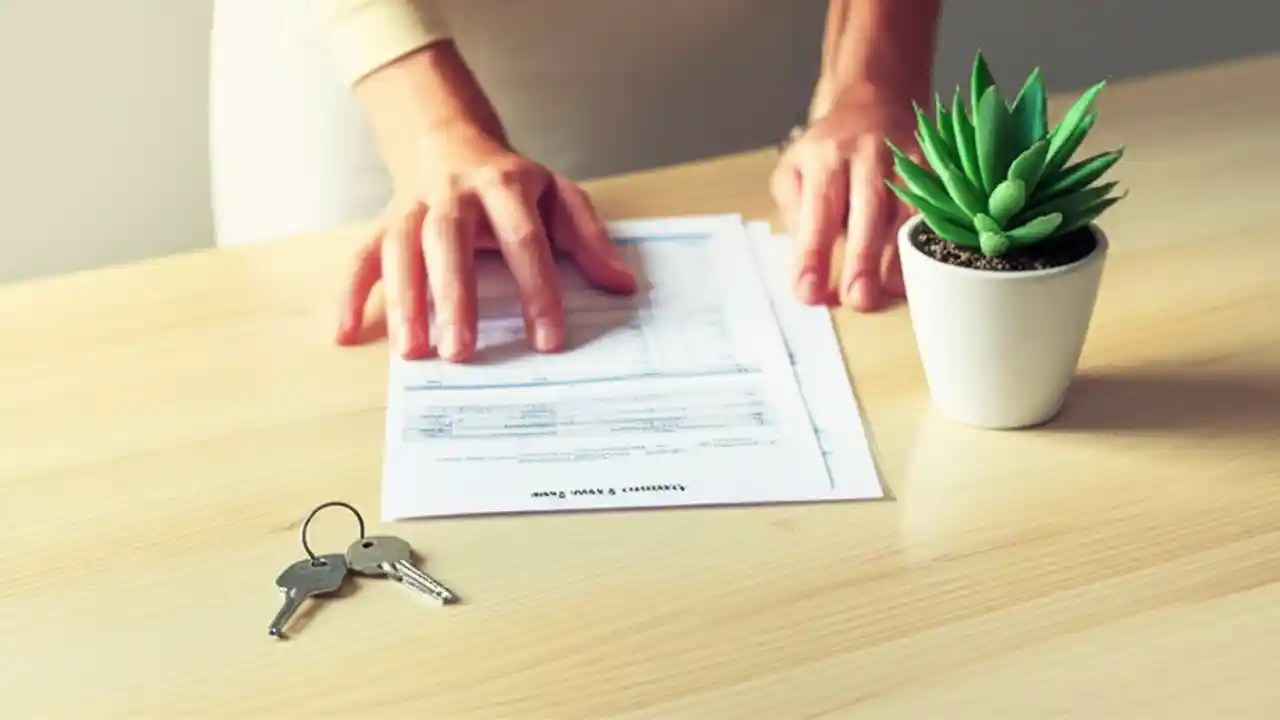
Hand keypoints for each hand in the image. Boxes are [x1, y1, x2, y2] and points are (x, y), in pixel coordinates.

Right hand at [335, 126, 636, 360]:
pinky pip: (361, 257)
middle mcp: (454, 193)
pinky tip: (346, 334)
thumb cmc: (511, 184)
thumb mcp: (558, 197)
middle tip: (461, 352)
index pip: (524, 240)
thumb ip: (589, 239)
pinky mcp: (383, 222)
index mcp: (505, 185)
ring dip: (404, 301)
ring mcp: (413, 206)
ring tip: (413, 352)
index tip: (547, 340)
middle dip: (455, 299)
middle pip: (450, 243)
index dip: (536, 290)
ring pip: (402, 250)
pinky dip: (350, 294)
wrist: (449, 140)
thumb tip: (622, 285)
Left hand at [771, 89, 921, 310]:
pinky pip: (939, 212)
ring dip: (903, 261)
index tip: (808, 293)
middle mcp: (868, 155)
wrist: (876, 99)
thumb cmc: (829, 151)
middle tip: (858, 301)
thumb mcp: (794, 172)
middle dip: (863, 261)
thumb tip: (811, 274)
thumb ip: (796, 219)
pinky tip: (925, 276)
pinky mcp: (939, 167)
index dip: (812, 256)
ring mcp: (909, 160)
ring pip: (911, 215)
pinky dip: (932, 247)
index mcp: (826, 158)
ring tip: (891, 296)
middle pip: (868, 212)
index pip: (817, 214)